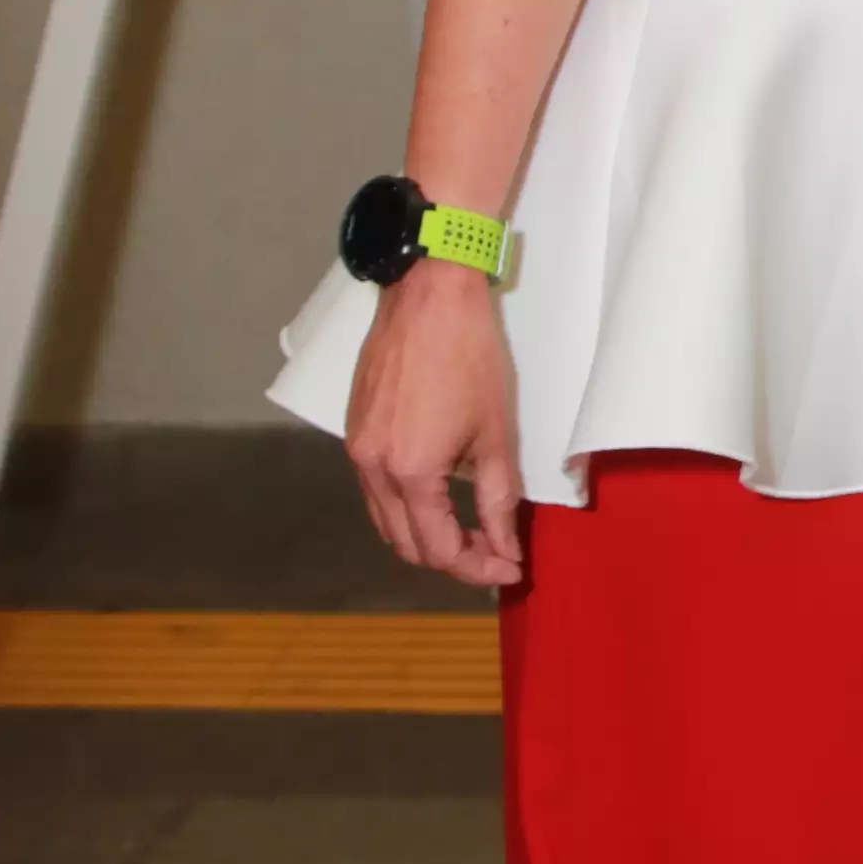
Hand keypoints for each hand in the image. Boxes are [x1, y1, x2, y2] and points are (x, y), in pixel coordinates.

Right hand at [345, 265, 525, 589]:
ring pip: (386, 520)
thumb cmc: (468, 354)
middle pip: (406, 544)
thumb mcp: (496, 434)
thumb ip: (499, 500)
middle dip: (452, 559)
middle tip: (494, 552)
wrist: (428, 294)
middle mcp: (373, 467)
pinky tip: (440, 495)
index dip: (477, 569)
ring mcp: (356, 448)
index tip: (509, 567)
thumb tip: (506, 547)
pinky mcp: (353, 429)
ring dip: (425, 535)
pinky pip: (375, 489)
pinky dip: (405, 506)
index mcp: (411, 472)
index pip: (440, 550)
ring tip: (471, 530)